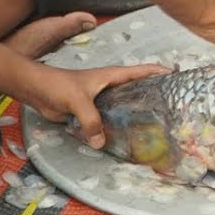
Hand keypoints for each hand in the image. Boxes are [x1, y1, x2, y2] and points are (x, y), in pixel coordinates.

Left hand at [22, 62, 167, 148]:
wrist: (36, 89)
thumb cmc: (59, 86)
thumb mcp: (78, 101)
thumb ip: (91, 121)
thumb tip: (102, 143)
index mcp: (112, 76)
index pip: (142, 71)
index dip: (160, 72)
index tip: (178, 77)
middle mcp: (110, 86)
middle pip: (137, 89)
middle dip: (153, 94)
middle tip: (170, 106)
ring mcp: (101, 98)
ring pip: (124, 105)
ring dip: (135, 112)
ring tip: (152, 123)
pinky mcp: (91, 111)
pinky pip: (109, 119)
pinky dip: (118, 125)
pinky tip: (124, 135)